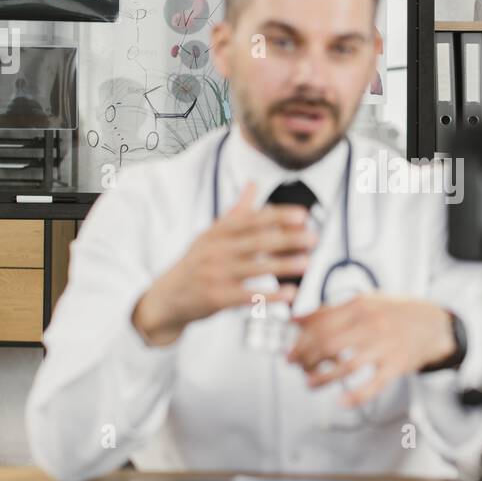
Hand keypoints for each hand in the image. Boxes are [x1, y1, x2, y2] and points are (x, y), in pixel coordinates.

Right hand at [132, 183, 316, 345]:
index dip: (278, 216)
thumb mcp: (211, 234)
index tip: (303, 215)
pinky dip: (270, 295)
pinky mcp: (216, 298)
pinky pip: (248, 296)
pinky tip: (291, 294)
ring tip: (308, 263)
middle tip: (314, 238)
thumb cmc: (197, 262)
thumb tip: (254, 182)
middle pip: (256, 241)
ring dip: (283, 265)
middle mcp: (215, 249)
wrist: (167, 297)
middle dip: (287, 239)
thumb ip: (237, 211)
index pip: (252, 220)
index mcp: (218, 231)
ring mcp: (215, 274)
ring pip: (254, 268)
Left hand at [287, 296, 456, 405]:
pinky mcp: (396, 366)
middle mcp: (371, 325)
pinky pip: (373, 384)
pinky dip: (355, 396)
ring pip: (346, 366)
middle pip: (328, 344)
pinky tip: (340, 402)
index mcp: (359, 306)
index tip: (290, 351)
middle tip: (297, 367)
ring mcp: (384, 346)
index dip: (300, 340)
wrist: (434, 324)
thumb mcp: (365, 301)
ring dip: (322, 378)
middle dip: (306, 359)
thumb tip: (296, 320)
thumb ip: (330, 310)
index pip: (320, 324)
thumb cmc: (395, 313)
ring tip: (310, 383)